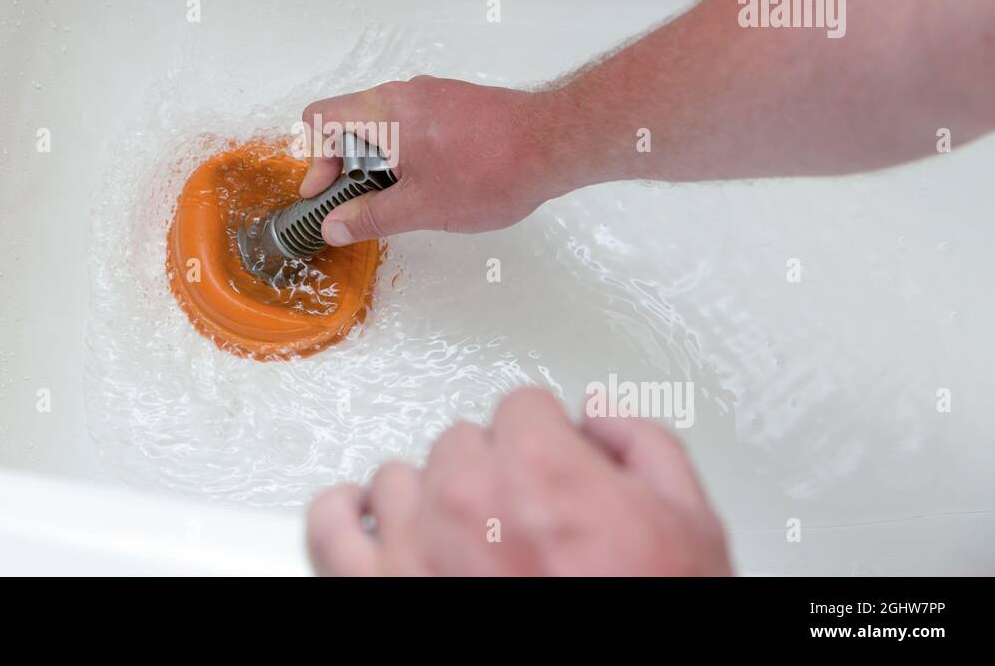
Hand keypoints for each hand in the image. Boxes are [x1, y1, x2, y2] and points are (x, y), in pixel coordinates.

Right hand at [298, 76, 566, 244]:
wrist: (555, 144)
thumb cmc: (490, 172)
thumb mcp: (421, 207)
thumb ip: (370, 216)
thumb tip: (334, 225)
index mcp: (385, 112)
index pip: (321, 120)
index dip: (315, 161)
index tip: (327, 195)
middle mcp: (404, 93)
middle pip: (349, 122)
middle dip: (346, 166)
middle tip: (359, 205)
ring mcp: (433, 94)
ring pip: (383, 124)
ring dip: (378, 161)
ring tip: (400, 198)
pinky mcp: (456, 102)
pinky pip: (412, 123)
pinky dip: (406, 151)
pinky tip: (431, 182)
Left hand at [306, 387, 732, 575]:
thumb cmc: (644, 611)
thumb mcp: (688, 527)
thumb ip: (645, 447)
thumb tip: (604, 414)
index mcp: (540, 469)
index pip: (521, 405)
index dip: (545, 436)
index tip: (549, 459)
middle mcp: (467, 498)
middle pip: (461, 440)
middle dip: (492, 469)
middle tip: (518, 513)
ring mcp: (414, 545)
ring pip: (399, 476)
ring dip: (428, 498)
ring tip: (460, 535)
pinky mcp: (372, 588)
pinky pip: (329, 524)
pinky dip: (344, 515)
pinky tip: (370, 523)